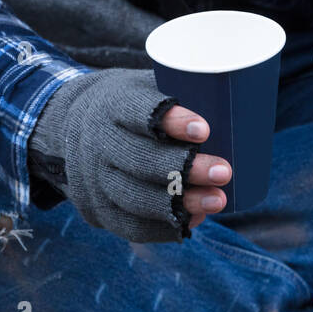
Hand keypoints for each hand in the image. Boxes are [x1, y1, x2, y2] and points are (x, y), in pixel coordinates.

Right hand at [29, 69, 231, 242]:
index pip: (138, 113)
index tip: (204, 130)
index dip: (170, 122)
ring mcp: (94, 180)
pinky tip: (193, 218)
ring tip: (218, 200)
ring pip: (137, 197)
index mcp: (111, 104)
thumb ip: (179, 92)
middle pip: (140, 161)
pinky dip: (165, 226)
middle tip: (225, 171)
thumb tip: (242, 103)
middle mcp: (96, 143)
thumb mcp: (143, 85)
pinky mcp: (98, 210)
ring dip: (181, 202)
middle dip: (185, 169)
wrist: (71, 127)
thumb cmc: (129, 104)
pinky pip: (132, 226)